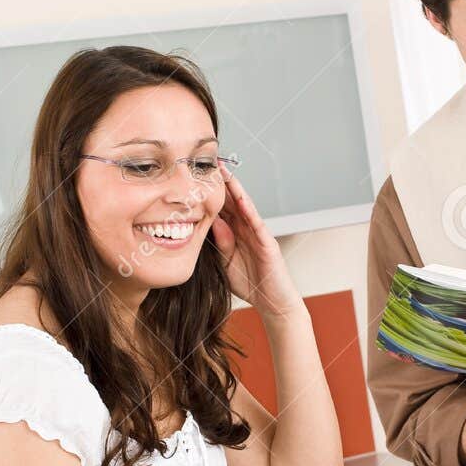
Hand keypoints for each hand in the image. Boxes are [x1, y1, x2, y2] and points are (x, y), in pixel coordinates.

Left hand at [211, 164, 301, 318]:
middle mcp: (247, 229)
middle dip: (221, 182)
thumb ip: (219, 243)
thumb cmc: (250, 283)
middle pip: (232, 201)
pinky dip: (249, 209)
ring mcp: (258, 235)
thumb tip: (211, 222)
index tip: (194, 178)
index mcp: (235, 233)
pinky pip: (257, 223)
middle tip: (207, 162)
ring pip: (245, 206)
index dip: (209, 193)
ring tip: (224, 171)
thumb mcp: (225, 262)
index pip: (221, 208)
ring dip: (235, 188)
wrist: (272, 303)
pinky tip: (241, 197)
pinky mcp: (268, 243)